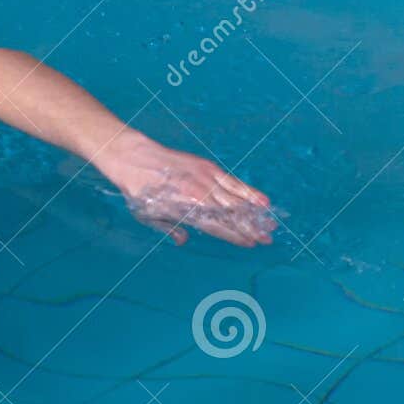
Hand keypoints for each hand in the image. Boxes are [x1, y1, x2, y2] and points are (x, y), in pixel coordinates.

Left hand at [96, 131, 274, 247]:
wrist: (135, 159)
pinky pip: (233, 181)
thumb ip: (169, 229)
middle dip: (251, 228)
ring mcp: (206, 179)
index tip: (250, 244)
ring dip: (254, 213)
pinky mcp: (208, 167)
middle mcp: (200, 195)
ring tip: (269, 224)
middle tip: (267, 239)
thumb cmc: (139, 191)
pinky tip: (263, 200)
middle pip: (232, 215)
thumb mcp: (148, 217)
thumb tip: (184, 241)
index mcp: (187, 211)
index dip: (236, 236)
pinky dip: (249, 191)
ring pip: (236, 199)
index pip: (218, 227)